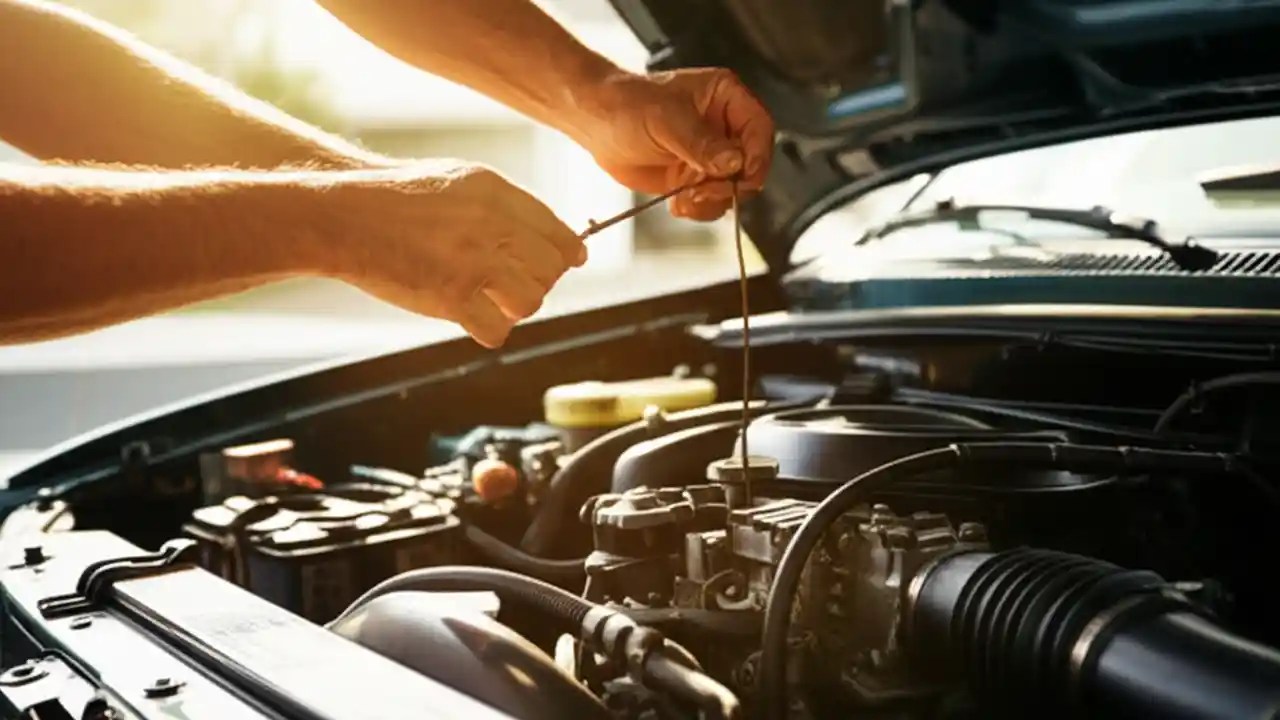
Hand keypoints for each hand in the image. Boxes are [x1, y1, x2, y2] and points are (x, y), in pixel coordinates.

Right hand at [308, 161, 584, 347]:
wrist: (345, 216)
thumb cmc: (400, 198)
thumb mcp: (458, 180)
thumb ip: (505, 205)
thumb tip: (552, 235)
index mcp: (496, 192)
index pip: (559, 232)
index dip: (566, 253)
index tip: (566, 263)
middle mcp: (490, 224)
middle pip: (550, 270)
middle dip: (538, 281)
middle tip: (514, 283)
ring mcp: (470, 261)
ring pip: (531, 301)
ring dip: (515, 307)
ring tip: (493, 299)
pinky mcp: (449, 297)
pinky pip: (498, 330)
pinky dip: (490, 329)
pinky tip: (473, 316)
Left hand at [574, 68, 774, 219]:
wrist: (596, 123)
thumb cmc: (627, 105)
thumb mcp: (666, 119)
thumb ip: (700, 142)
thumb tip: (733, 162)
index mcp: (726, 98)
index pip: (759, 128)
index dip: (757, 156)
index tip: (743, 177)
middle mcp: (723, 127)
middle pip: (749, 165)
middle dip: (729, 185)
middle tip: (703, 190)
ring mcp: (709, 155)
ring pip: (731, 188)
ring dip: (711, 201)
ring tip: (684, 198)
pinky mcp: (693, 177)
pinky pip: (710, 202)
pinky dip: (696, 208)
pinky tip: (676, 202)